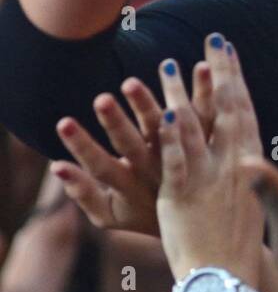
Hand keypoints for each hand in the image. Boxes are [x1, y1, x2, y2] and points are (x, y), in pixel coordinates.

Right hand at [51, 65, 214, 235]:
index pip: (101, 166)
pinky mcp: (209, 143)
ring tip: (137, 79)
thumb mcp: (111, 214)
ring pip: (167, 127)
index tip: (63, 124)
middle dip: (116, 122)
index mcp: (129, 185)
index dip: (82, 146)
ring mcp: (182, 155)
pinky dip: (203, 92)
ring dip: (154, 102)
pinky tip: (201, 66)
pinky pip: (207, 117)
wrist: (199, 225)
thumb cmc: (143, 215)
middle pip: (133, 145)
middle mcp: (155, 169)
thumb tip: (55, 167)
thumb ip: (83, 192)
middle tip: (101, 100)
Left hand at [156, 36, 263, 288]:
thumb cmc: (238, 246)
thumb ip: (245, 171)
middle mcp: (234, 166)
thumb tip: (245, 149)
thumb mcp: (251, 202)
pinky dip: (174, 141)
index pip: (244, 111)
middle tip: (212, 39)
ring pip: (196, 131)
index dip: (234, 77)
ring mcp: (209, 180)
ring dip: (182, 96)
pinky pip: (179, 164)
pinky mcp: (184, 198)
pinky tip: (166, 117)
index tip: (225, 49)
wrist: (229, 280)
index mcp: (250, 165)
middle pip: (227, 110)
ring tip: (169, 65)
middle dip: (219, 72)